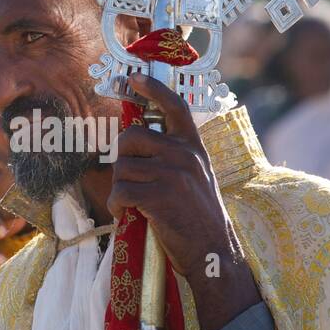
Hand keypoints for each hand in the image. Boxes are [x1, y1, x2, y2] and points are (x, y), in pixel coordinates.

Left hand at [108, 70, 259, 329]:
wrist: (213, 252)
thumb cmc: (198, 218)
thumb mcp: (196, 177)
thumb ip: (174, 156)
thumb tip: (137, 139)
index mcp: (194, 147)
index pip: (175, 107)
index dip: (153, 88)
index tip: (134, 77)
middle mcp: (185, 155)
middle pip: (130, 137)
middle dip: (123, 158)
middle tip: (130, 180)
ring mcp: (173, 174)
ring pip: (122, 168)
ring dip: (120, 188)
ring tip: (135, 204)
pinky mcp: (159, 196)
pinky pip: (120, 192)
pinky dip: (117, 206)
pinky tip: (128, 215)